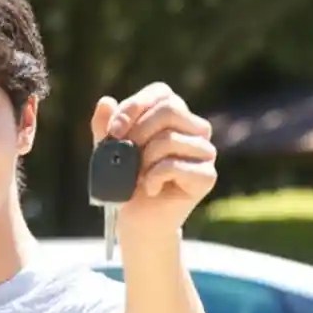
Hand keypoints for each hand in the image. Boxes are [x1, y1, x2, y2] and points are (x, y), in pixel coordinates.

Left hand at [90, 83, 216, 238]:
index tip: (113, 132)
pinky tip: (149, 188)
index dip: (135, 107)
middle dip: (138, 132)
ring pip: (170, 138)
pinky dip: (153, 177)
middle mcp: (196, 129)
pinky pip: (174, 165)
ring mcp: (204, 152)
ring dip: (144, 159)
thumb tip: (105, 101)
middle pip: (170, 110)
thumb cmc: (126, 182)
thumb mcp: (109, 150)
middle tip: (124, 155)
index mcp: (176, 115)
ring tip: (137, 176)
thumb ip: (105, 126)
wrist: (138, 220)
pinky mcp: (206, 176)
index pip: (161, 92)